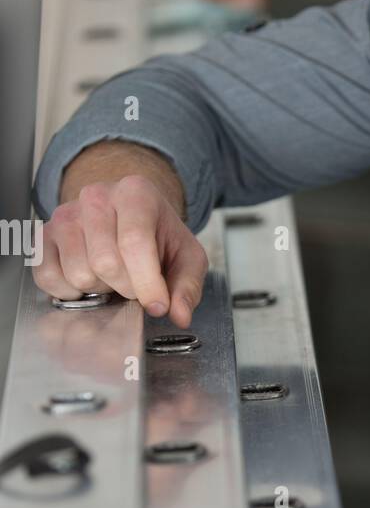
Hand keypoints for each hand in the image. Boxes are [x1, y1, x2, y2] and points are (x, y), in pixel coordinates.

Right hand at [34, 176, 207, 327]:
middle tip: (136, 282)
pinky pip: (48, 277)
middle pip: (105, 263)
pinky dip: (70, 291)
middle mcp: (96, 197)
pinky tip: (89, 279)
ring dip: (100, 288)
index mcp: (135, 193)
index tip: (157, 306)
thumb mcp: (187, 257)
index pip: (134, 242)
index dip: (147, 283)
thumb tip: (179, 314)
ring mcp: (65, 214)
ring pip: (78, 274)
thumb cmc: (158, 235)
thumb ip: (188, 286)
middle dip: (126, 287)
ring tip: (112, 275)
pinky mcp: (44, 235)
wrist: (128, 217)